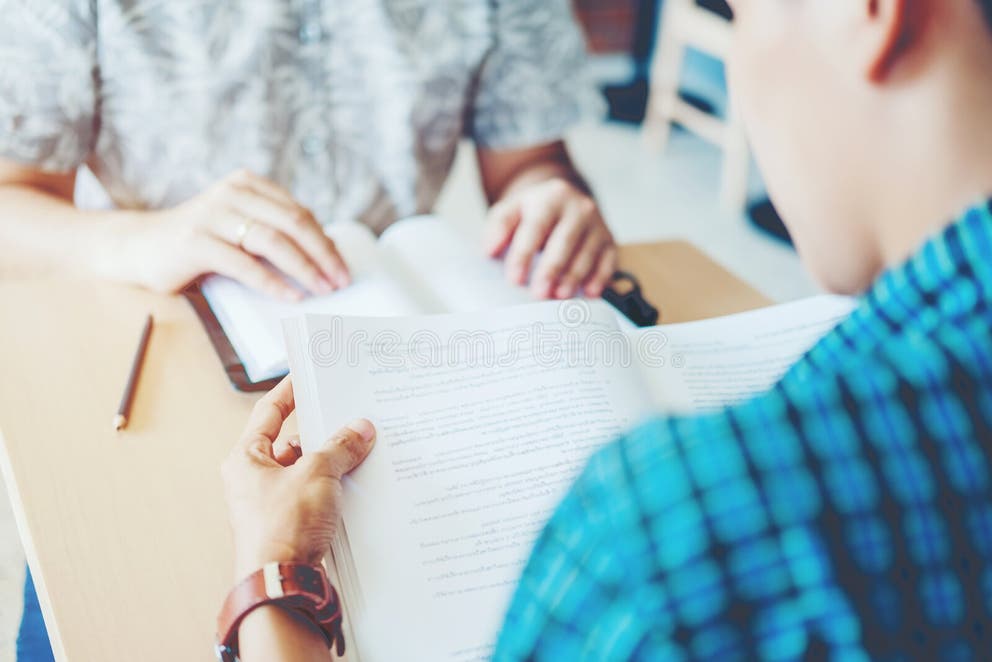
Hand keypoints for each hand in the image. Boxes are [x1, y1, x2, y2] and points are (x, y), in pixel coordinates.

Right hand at [118, 170, 349, 298]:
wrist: (137, 247)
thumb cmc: (199, 243)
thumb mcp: (238, 229)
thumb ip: (272, 232)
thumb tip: (324, 259)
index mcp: (247, 185)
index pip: (299, 213)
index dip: (325, 242)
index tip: (343, 268)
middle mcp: (231, 193)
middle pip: (293, 223)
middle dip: (323, 254)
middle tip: (341, 281)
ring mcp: (212, 215)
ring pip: (273, 241)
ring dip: (304, 269)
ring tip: (323, 289)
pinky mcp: (195, 242)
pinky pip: (244, 264)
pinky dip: (272, 283)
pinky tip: (291, 297)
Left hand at [222, 378, 375, 576]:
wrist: (282, 582)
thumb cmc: (282, 527)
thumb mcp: (317, 473)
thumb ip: (340, 446)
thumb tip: (359, 429)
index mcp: (246, 459)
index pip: (268, 413)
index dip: (289, 392)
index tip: (306, 377)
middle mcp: (253, 480)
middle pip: (292, 443)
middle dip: (322, 434)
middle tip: (349, 420)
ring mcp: (271, 505)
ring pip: (306, 471)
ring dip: (331, 464)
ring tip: (359, 453)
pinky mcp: (290, 526)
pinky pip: (315, 496)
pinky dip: (333, 489)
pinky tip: (357, 485)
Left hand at [484, 178, 617, 299]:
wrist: (563, 200)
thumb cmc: (533, 212)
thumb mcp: (511, 209)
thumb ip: (498, 227)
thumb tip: (490, 251)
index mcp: (551, 197)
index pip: (536, 227)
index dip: (524, 255)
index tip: (514, 279)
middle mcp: (578, 207)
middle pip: (564, 241)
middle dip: (551, 269)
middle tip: (539, 294)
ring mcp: (597, 224)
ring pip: (587, 253)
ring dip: (574, 277)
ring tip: (560, 296)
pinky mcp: (610, 240)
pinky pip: (609, 260)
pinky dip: (600, 277)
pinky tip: (589, 293)